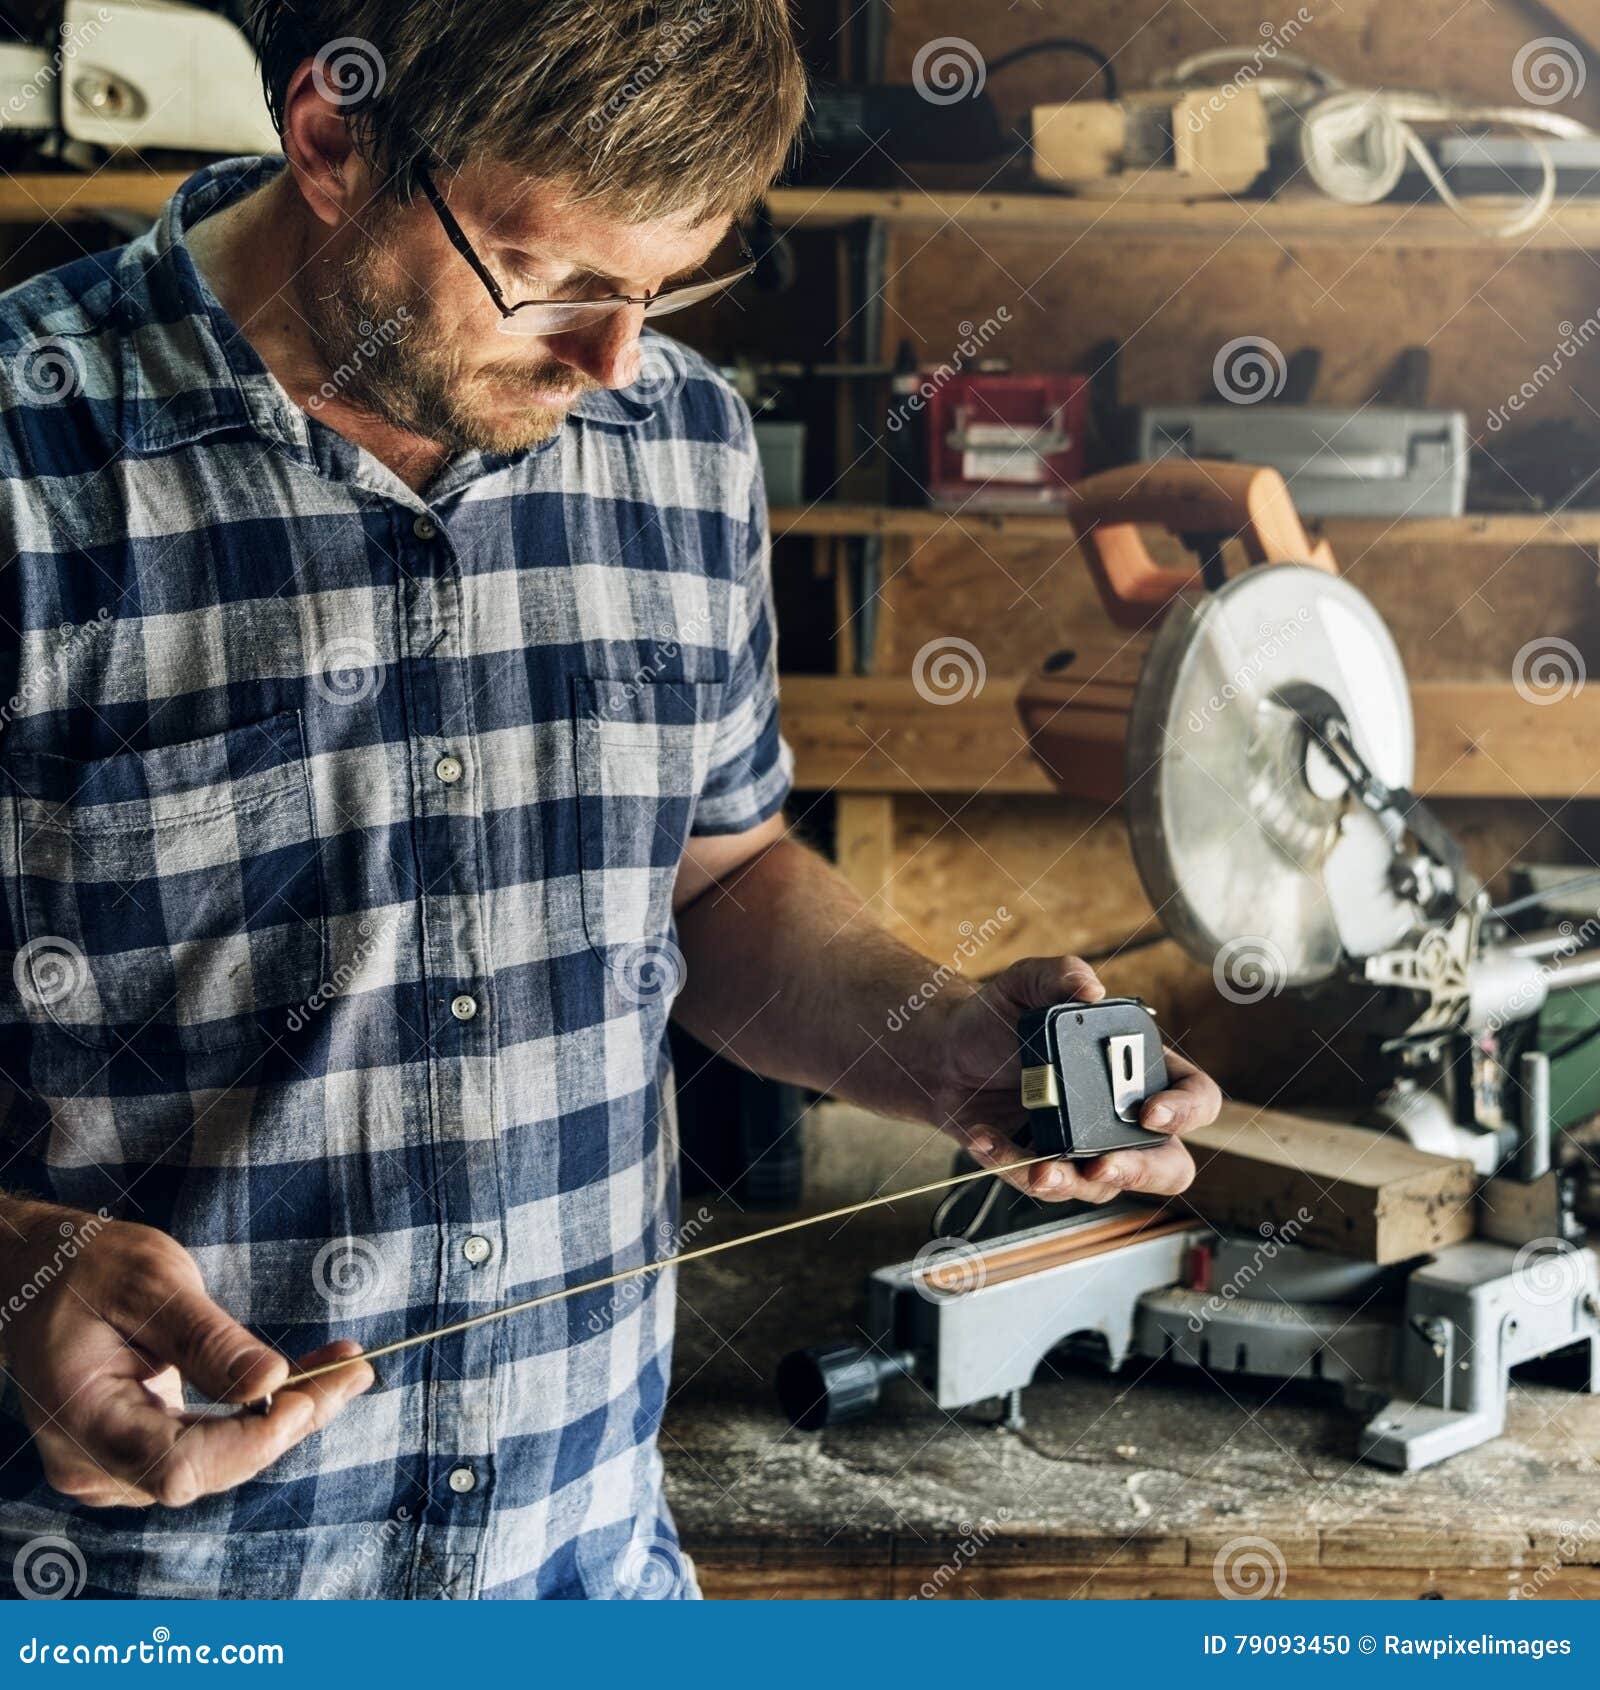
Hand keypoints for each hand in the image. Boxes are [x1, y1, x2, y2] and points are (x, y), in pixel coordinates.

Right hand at [2, 1201, 372, 1507]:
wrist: (39, 1275)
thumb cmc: (86, 1269)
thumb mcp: (149, 1283)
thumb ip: (206, 1339)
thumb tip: (270, 1383)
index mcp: (83, 1420)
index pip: (177, 1466)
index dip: (249, 1442)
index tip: (309, 1398)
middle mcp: (93, 1462)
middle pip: (207, 1468)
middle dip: (288, 1422)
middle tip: (356, 1371)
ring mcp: (112, 1466)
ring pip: (216, 1460)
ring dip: (286, 1417)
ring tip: (347, 1368)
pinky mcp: (137, 1452)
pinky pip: (209, 1444)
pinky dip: (261, 1413)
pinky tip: (311, 1378)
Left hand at [922, 954, 1221, 1204]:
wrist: (945, 1051)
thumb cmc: (1000, 1016)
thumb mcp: (1026, 983)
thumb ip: (1060, 974)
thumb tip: (1090, 989)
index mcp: (1138, 1069)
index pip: (1195, 1097)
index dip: (1185, 1110)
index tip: (1150, 1113)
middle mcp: (1121, 1118)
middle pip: (1169, 1166)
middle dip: (1144, 1172)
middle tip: (1104, 1166)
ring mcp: (1084, 1149)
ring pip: (1102, 1188)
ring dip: (1071, 1184)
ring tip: (1039, 1169)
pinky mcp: (1041, 1169)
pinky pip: (1038, 1183)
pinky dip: (1011, 1166)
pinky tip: (984, 1139)